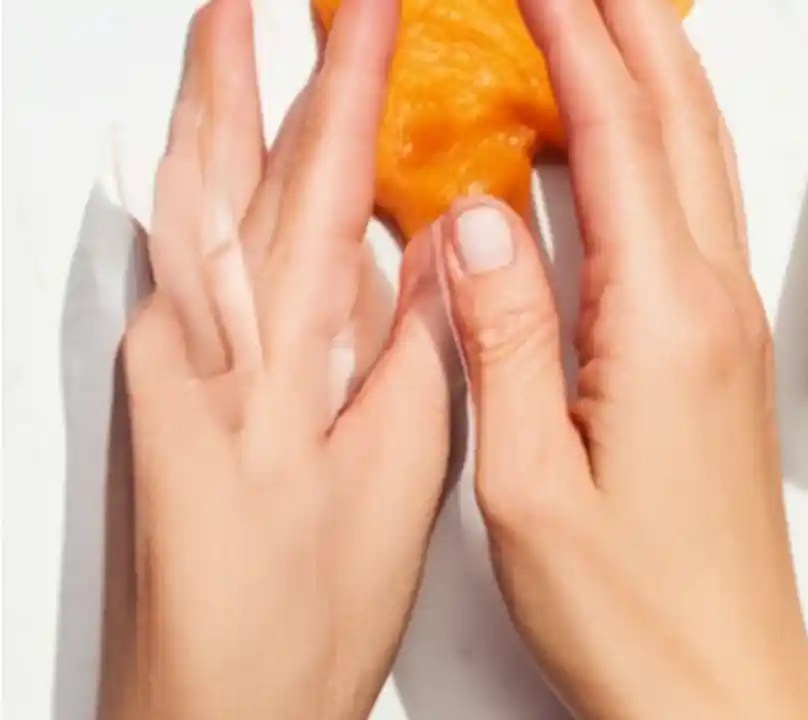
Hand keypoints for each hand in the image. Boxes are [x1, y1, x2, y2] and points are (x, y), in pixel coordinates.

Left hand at [102, 1, 452, 716]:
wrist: (202, 712)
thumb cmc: (293, 624)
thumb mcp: (389, 488)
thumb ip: (414, 351)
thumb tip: (441, 248)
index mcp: (267, 366)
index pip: (313, 189)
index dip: (346, 89)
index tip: (370, 14)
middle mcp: (196, 351)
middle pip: (221, 177)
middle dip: (239, 71)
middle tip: (253, 0)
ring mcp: (165, 371)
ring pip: (185, 212)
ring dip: (204, 116)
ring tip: (222, 49)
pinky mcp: (159, 400)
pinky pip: (177, 268)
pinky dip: (191, 196)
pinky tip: (202, 178)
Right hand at [428, 0, 807, 716]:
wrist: (724, 685)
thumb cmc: (634, 610)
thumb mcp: (525, 480)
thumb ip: (502, 333)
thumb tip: (481, 217)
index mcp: (665, 322)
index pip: (622, 133)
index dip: (576, 35)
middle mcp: (717, 308)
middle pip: (683, 121)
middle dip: (633, 25)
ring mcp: (731, 331)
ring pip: (700, 163)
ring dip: (656, 78)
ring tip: (607, 23)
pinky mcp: (725, 360)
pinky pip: (695, 219)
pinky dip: (661, 153)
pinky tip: (629, 151)